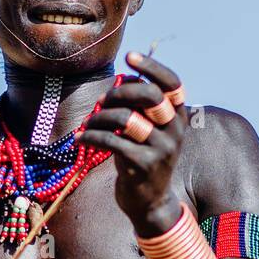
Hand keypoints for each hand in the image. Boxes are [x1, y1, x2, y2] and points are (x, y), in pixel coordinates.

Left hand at [76, 51, 185, 235]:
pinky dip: (90, 136)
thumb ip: (141, 107)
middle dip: (119, 92)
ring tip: (88, 124)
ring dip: (99, 117)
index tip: (129, 56)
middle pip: (149, 95)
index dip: (151, 67)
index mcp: (178, 117)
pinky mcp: (143, 165)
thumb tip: (123, 80)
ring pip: (125, 117)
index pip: (172, 83)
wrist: (149, 202)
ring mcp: (161, 148)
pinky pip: (111, 140)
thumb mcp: (150, 131)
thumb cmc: (142, 157)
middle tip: (102, 101)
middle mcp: (175, 130)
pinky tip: (80, 139)